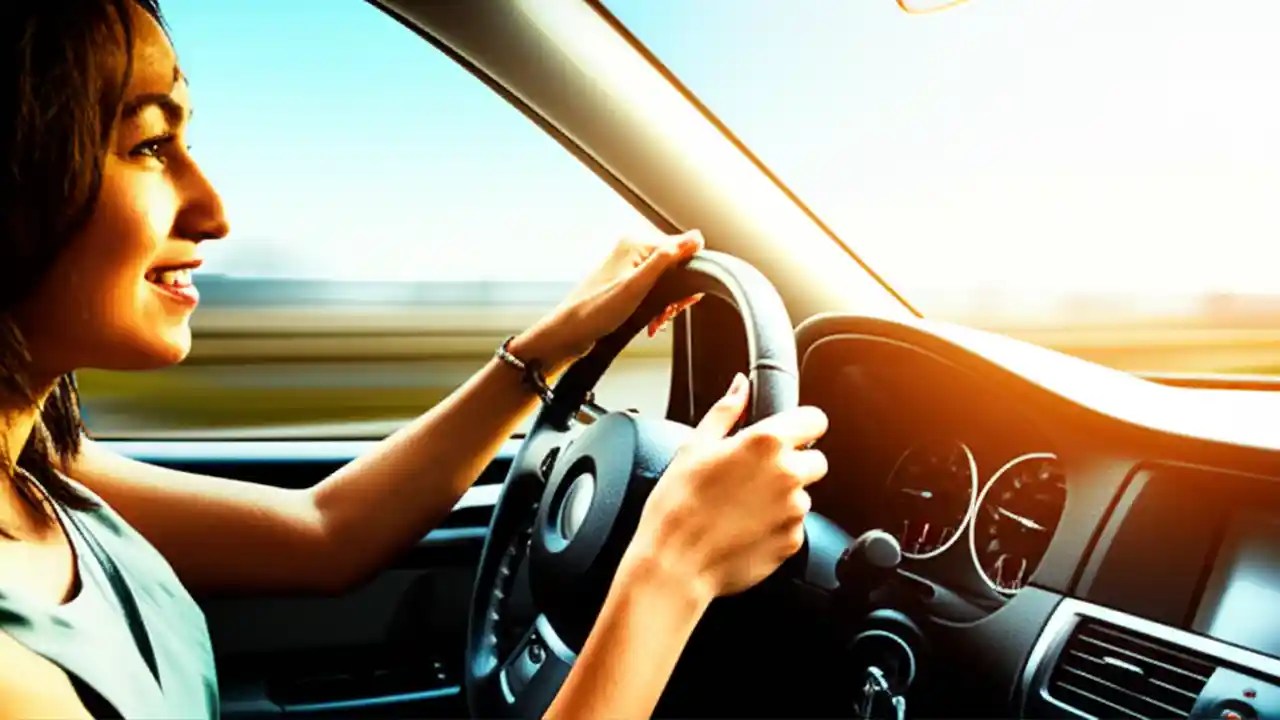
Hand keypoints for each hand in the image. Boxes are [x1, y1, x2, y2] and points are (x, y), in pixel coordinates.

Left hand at [511, 230, 705, 367]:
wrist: (569, 332)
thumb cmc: (596, 310)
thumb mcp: (637, 285)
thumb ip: (666, 259)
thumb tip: (696, 237)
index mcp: (635, 245)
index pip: (681, 248)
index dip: (688, 275)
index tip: (684, 298)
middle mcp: (632, 252)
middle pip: (674, 267)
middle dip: (676, 293)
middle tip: (667, 313)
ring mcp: (627, 268)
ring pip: (665, 282)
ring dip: (666, 304)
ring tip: (656, 321)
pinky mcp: (624, 284)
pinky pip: (652, 292)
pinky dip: (655, 307)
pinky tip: (651, 322)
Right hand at [623, 373, 828, 601]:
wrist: (675, 563)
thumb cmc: (677, 505)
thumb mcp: (694, 447)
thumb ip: (726, 411)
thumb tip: (740, 386)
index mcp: (765, 443)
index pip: (815, 419)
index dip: (802, 425)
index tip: (790, 434)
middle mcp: (787, 474)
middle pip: (816, 460)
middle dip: (794, 464)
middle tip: (756, 475)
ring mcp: (794, 511)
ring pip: (803, 495)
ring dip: (783, 497)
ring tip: (742, 506)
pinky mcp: (792, 542)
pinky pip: (794, 526)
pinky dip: (776, 526)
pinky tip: (745, 528)